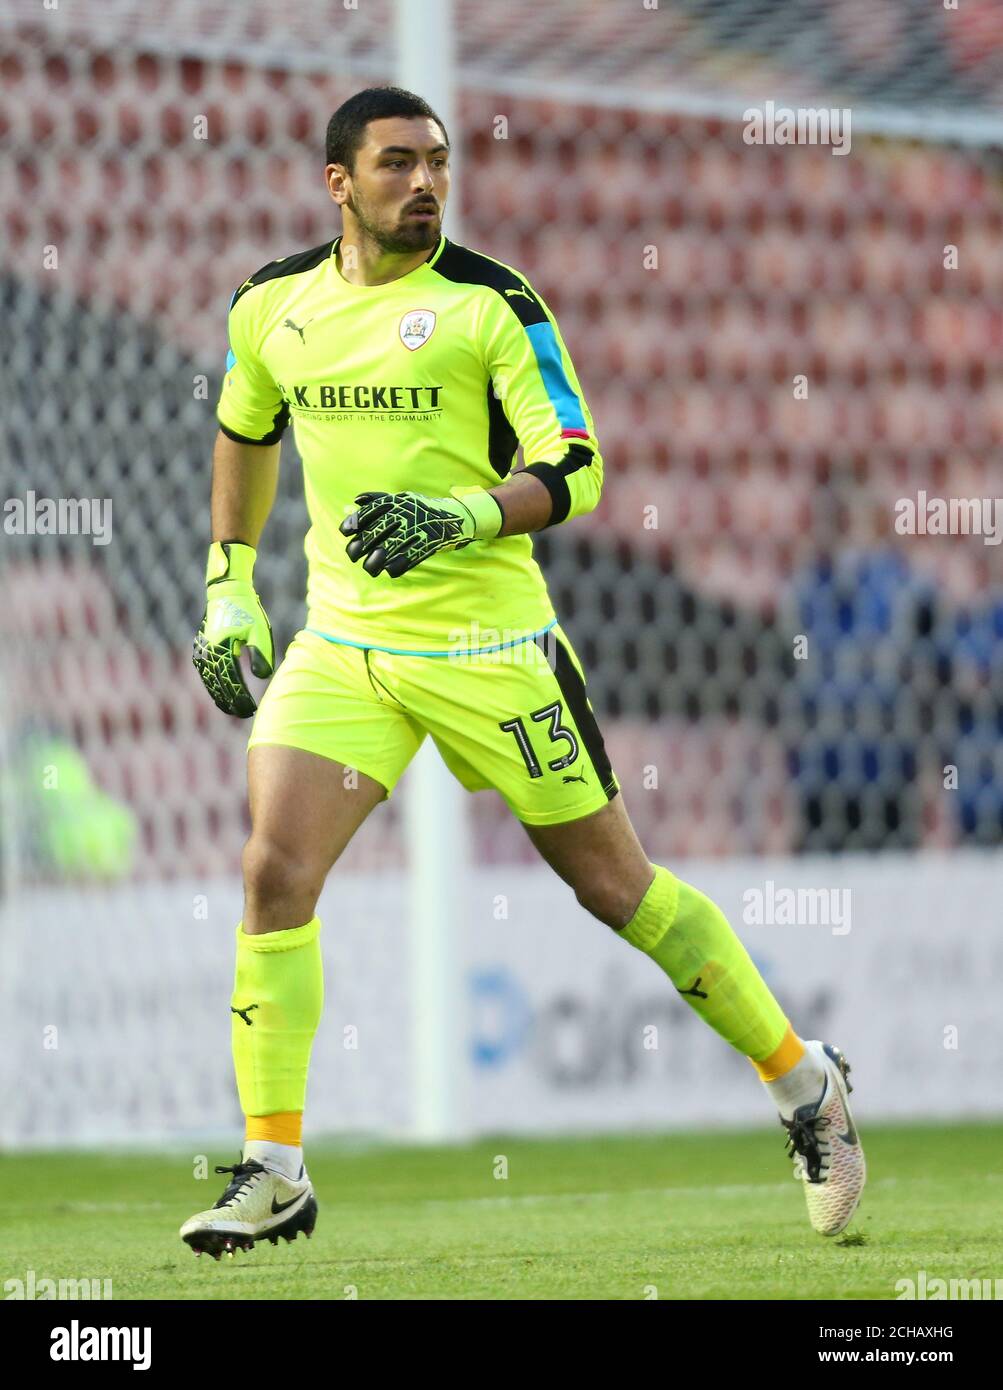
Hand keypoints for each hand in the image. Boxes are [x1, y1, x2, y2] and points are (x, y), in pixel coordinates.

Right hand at [193, 541, 273, 717]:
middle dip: (231, 701)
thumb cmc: (247, 611)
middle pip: (218, 685)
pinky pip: (205, 672)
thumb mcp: (260, 631)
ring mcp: (201, 650)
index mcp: (222, 649)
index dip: (241, 698)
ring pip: (209, 681)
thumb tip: (261, 677)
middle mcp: (207, 652)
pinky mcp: (201, 648)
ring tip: (232, 709)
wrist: (227, 591)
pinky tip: (221, 695)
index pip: (232, 681)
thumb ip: (262, 654)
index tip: (251, 710)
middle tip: (244, 714)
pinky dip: (213, 685)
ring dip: (220, 696)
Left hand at [340, 486, 502, 577]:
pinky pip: (410, 557)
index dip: (355, 521)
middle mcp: (407, 512)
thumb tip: (353, 503)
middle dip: (361, 545)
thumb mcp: (402, 500)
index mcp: (398, 502)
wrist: (457, 516)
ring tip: (370, 569)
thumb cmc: (423, 510)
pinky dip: (398, 566)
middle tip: (353, 556)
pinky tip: (390, 572)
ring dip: (376, 561)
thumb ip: (378, 501)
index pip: (371, 511)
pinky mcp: (430, 542)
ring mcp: (419, 527)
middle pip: (377, 531)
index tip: (345, 533)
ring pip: (391, 547)